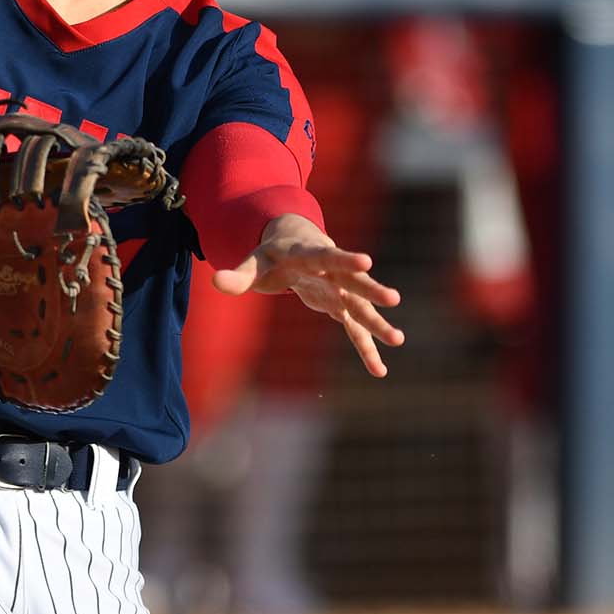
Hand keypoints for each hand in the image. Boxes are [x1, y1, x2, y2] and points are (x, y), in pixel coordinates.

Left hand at [211, 214, 404, 377]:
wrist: (296, 242)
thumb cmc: (273, 253)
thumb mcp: (253, 262)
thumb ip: (238, 274)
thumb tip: (215, 282)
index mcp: (309, 254)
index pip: (327, 255)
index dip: (345, 259)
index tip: (367, 262)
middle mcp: (331, 272)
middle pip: (352, 281)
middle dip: (371, 290)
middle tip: (394, 299)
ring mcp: (339, 289)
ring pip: (360, 306)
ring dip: (377, 323)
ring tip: (398, 340)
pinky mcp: (341, 306)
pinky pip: (355, 329)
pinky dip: (365, 348)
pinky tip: (379, 370)